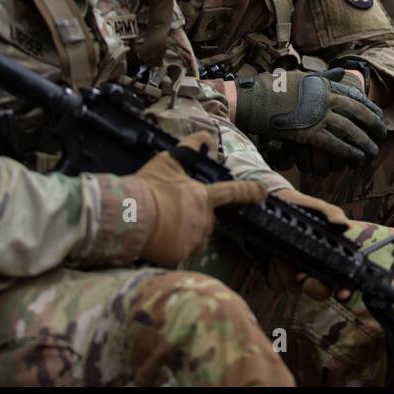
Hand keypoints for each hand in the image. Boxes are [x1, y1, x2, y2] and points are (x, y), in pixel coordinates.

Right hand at [134, 132, 267, 266]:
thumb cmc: (149, 188)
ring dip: (186, 236)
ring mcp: (193, 239)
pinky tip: (156, 242)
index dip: (249, 191)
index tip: (263, 192)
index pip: (232, 192)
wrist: (130, 215)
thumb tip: (207, 136)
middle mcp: (204, 219)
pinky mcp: (180, 256)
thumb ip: (189, 147)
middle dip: (194, 219)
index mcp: (204, 197)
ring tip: (164, 228)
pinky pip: (179, 255)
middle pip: (206, 222)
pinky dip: (170, 250)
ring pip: (195, 241)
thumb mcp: (169, 161)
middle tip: (171, 213)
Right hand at [233, 68, 385, 174]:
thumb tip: (342, 73)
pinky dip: (348, 151)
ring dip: (364, 142)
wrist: (254, 100)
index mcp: (324, 85)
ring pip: (349, 130)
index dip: (370, 108)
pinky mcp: (309, 133)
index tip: (379, 116)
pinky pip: (334, 144)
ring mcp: (318, 116)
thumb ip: (324, 78)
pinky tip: (356, 157)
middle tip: (382, 135)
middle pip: (358, 113)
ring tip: (372, 151)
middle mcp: (325, 99)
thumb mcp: (302, 77)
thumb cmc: (275, 88)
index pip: (355, 96)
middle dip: (373, 125)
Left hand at [267, 189, 352, 301]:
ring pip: (295, 288)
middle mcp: (315, 267)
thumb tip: (342, 225)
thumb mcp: (318, 207)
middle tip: (302, 275)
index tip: (342, 294)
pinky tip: (273, 257)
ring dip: (287, 273)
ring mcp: (295, 272)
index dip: (345, 290)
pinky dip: (274, 272)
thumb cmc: (299, 206)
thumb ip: (332, 213)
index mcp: (329, 254)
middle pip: (320, 292)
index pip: (342, 278)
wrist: (271, 204)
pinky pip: (277, 284)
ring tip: (282, 254)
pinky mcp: (277, 274)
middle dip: (313, 287)